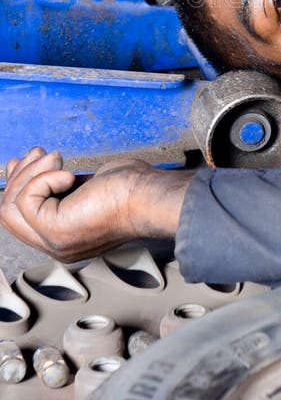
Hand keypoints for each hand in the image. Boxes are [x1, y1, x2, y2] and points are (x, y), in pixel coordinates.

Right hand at [0, 148, 193, 262]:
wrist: (147, 197)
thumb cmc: (129, 188)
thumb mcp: (83, 183)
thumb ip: (56, 182)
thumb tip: (27, 165)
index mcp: (63, 236)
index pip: (18, 217)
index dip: (17, 184)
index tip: (28, 158)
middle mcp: (55, 245)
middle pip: (7, 215)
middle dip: (19, 176)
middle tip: (43, 154)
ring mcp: (53, 242)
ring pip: (10, 207)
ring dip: (30, 173)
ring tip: (56, 159)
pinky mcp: (54, 230)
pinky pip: (26, 200)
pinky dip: (43, 178)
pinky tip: (68, 174)